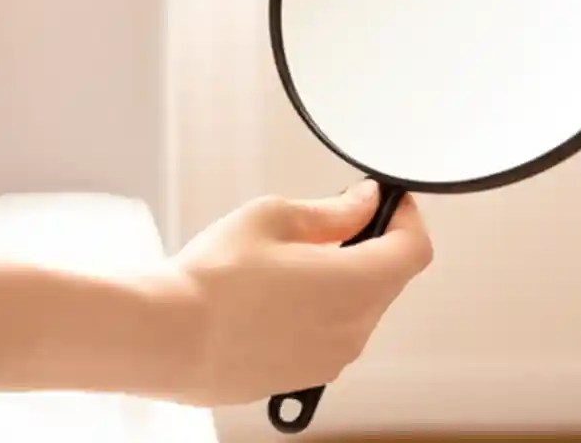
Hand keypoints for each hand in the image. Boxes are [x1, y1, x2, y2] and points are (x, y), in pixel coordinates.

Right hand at [172, 180, 431, 405]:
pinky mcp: (302, 379)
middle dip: (367, 247)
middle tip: (324, 225)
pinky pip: (327, 338)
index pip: (414, 249)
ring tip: (285, 265)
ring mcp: (329, 361)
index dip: (406, 217)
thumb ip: (331, 212)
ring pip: (356, 311)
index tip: (384, 201)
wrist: (166, 338)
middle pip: (386, 280)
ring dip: (339, 283)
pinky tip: (272, 300)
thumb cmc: (212, 279)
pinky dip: (314, 315)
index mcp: (357, 285)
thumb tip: (362, 203)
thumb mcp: (272, 218)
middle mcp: (353, 331)